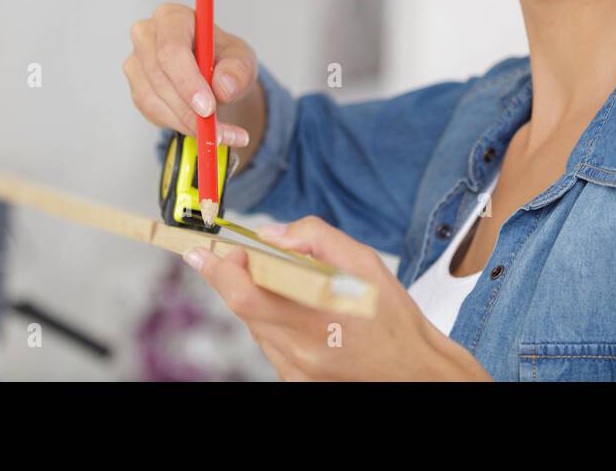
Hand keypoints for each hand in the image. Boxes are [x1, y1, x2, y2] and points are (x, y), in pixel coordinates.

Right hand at [122, 2, 260, 147]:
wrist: (216, 75)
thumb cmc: (226, 59)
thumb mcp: (243, 61)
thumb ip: (238, 71)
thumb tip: (223, 87)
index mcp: (173, 17)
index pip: (172, 49)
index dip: (188, 80)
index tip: (208, 107)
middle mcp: (147, 35)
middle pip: (160, 77)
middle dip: (189, 109)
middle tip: (216, 130)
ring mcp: (137, 62)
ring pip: (153, 99)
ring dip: (186, 122)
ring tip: (218, 133)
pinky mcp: (136, 87)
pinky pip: (152, 112)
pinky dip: (178, 124)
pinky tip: (199, 126)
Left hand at [183, 215, 492, 380]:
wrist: (412, 369)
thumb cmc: (392, 315)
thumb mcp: (365, 261)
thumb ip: (316, 239)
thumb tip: (272, 234)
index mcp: (315, 313)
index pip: (246, 293)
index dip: (219, 270)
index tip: (204, 252)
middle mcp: (299, 347)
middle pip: (245, 309)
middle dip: (233, 278)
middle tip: (231, 257)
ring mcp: (295, 368)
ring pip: (256, 326)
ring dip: (259, 300)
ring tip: (286, 286)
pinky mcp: (296, 380)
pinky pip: (271, 345)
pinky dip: (275, 323)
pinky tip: (300, 314)